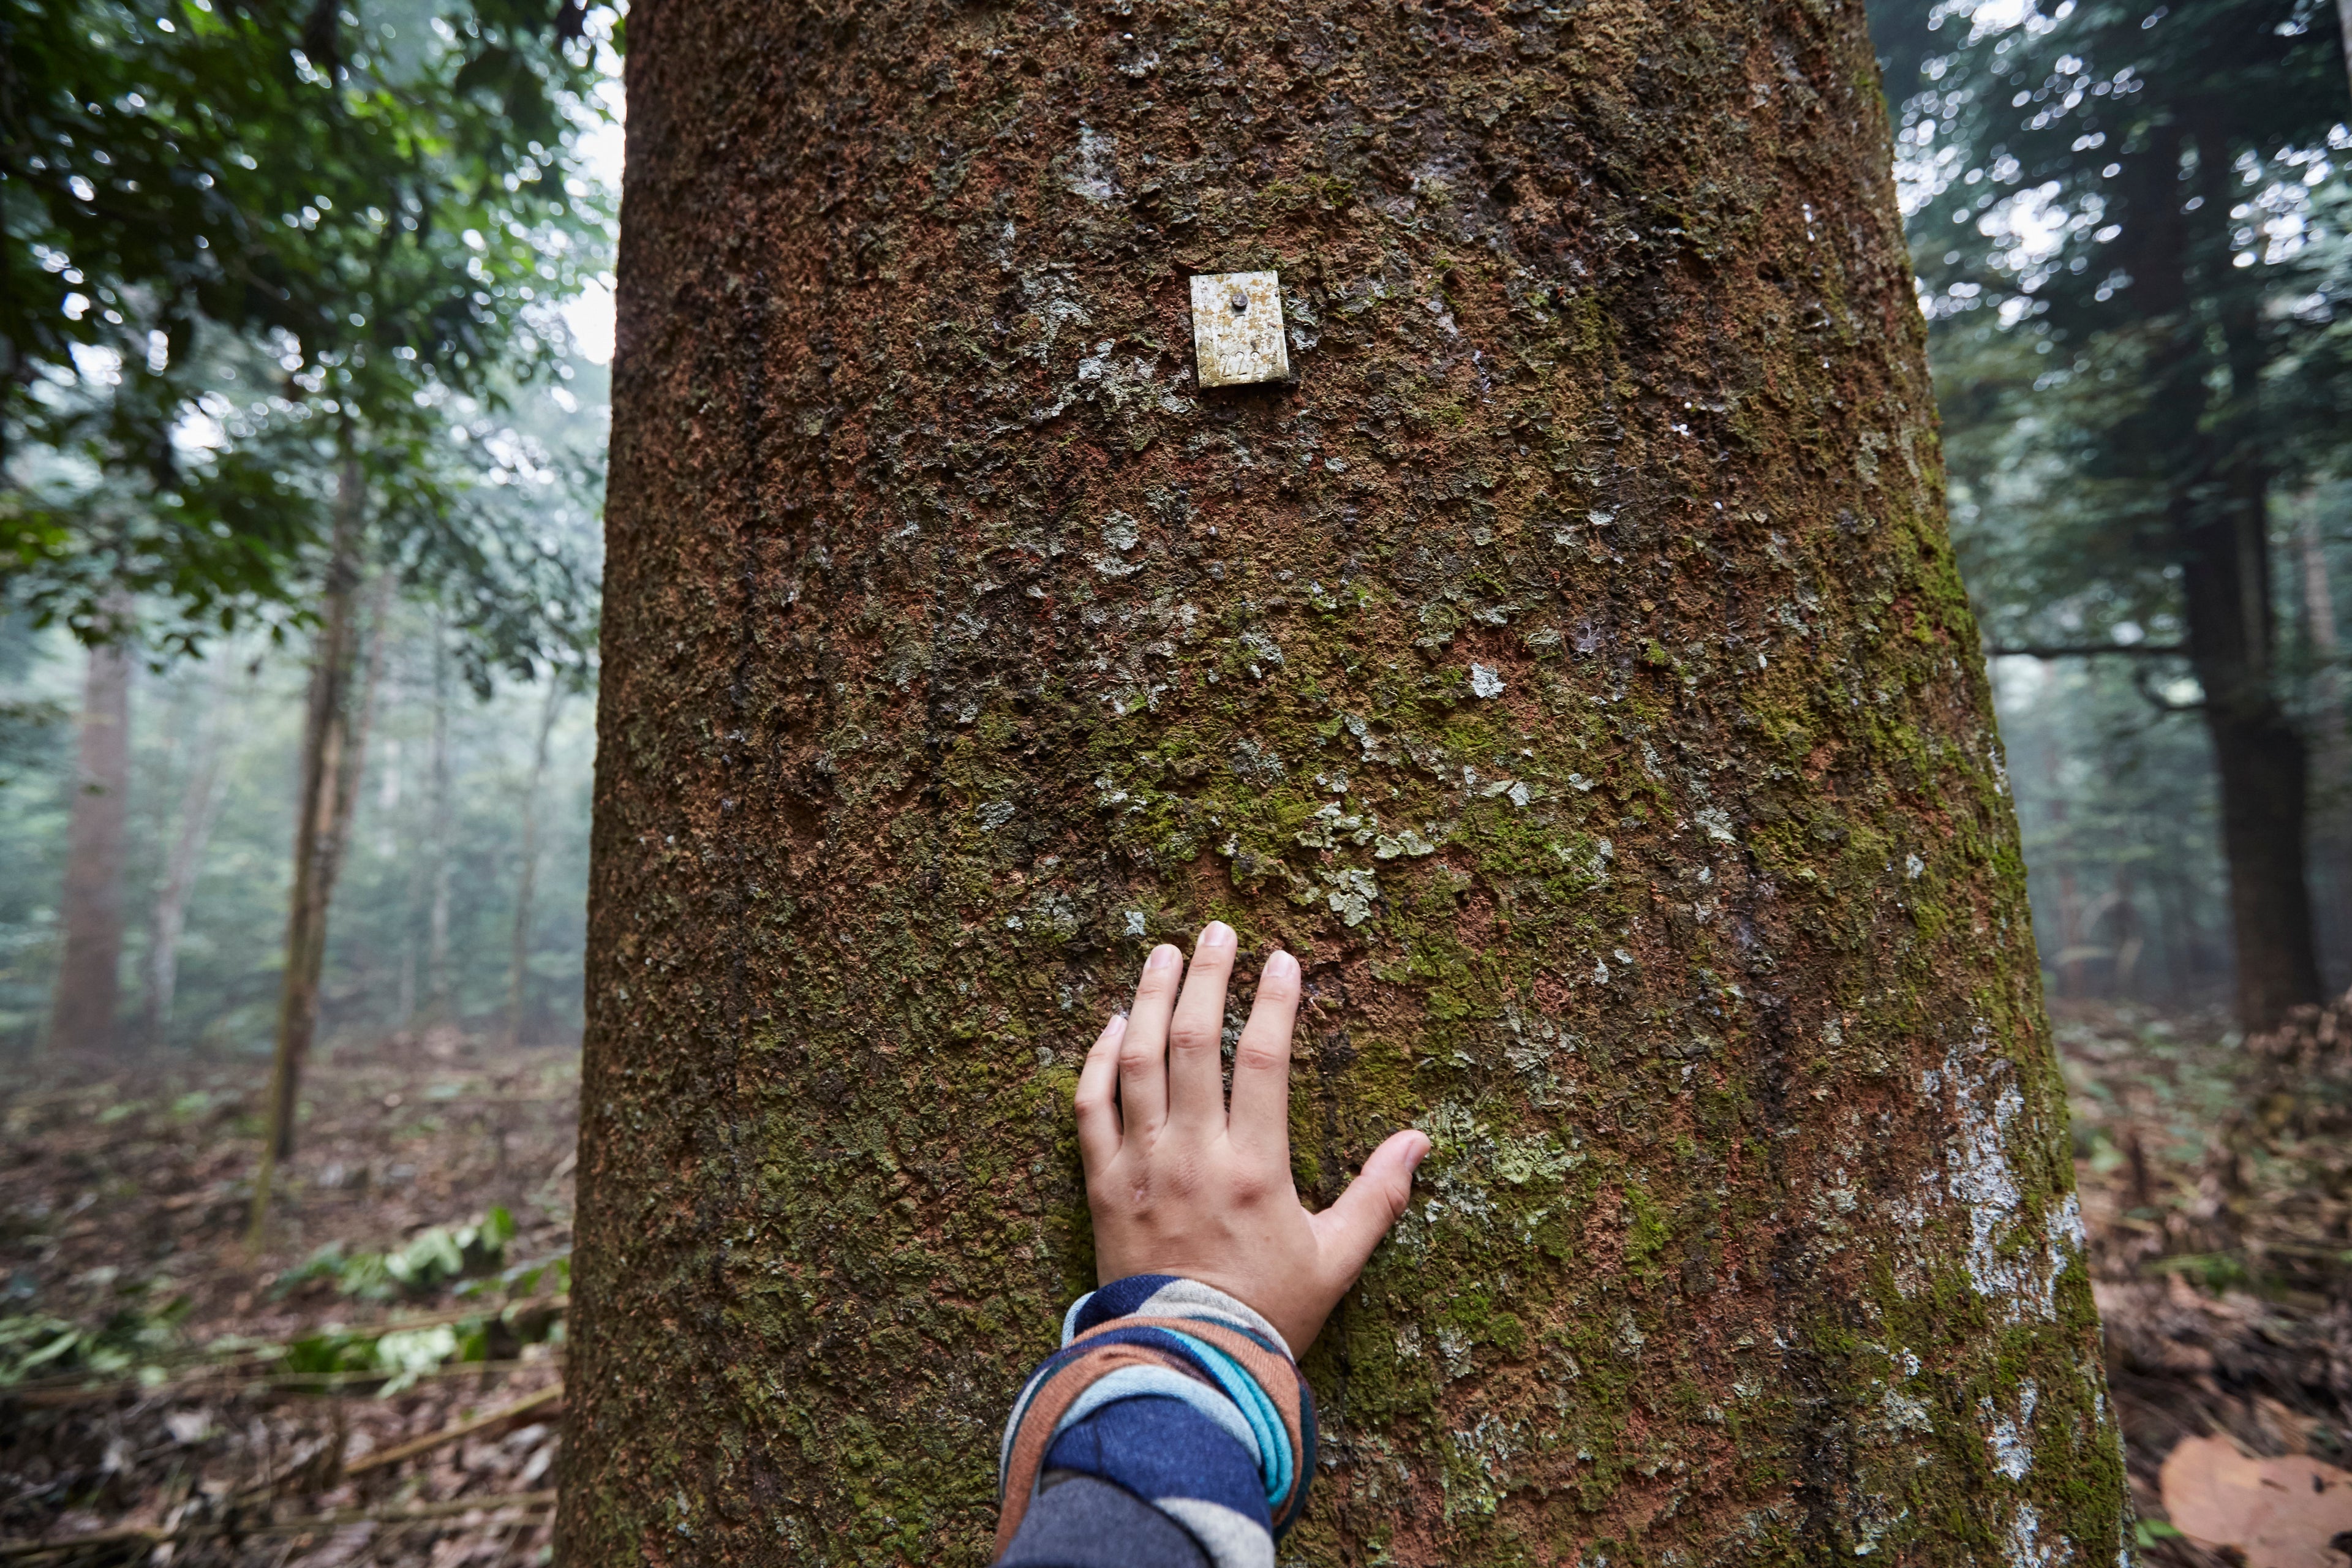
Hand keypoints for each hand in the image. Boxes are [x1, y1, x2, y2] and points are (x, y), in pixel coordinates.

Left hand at [1073, 922, 1431, 1354]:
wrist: (1188, 1369)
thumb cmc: (1268, 1318)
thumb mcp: (1337, 1260)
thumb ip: (1377, 1196)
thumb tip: (1419, 1142)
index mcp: (1254, 1169)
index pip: (1264, 1061)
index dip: (1274, 1003)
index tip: (1283, 961)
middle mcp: (1193, 1156)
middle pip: (1195, 1043)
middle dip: (1207, 978)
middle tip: (1218, 932)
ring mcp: (1141, 1168)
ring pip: (1137, 1062)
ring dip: (1151, 1000)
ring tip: (1163, 954)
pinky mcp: (1103, 1188)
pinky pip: (1090, 1109)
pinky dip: (1098, 1061)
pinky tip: (1114, 1027)